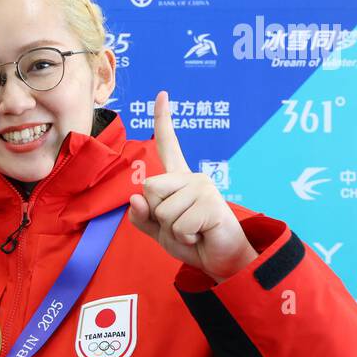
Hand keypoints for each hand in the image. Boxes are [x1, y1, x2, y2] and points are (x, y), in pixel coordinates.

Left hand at [128, 91, 256, 281]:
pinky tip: (200, 236)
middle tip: (180, 225)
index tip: (163, 94)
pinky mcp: (211, 204)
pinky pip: (178, 224)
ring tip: (193, 232)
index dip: (164, 121)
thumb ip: (142, 217)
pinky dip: (185, 238)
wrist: (222, 262)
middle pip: (149, 187)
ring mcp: (203, 187)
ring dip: (172, 230)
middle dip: (157, 213)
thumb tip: (134, 198)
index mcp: (179, 179)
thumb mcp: (159, 231)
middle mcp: (192, 177)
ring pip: (162, 209)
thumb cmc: (192, 242)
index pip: (168, 145)